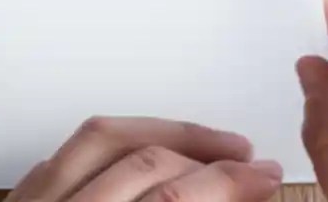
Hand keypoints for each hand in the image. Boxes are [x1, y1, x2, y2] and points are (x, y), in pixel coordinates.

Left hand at [4, 116, 282, 201]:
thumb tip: (237, 197)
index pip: (173, 199)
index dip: (230, 182)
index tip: (262, 177)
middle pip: (142, 163)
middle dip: (207, 156)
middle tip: (248, 163)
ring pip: (99, 137)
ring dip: (164, 133)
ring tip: (207, 144)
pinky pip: (65, 151)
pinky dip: (113, 142)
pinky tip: (143, 147)